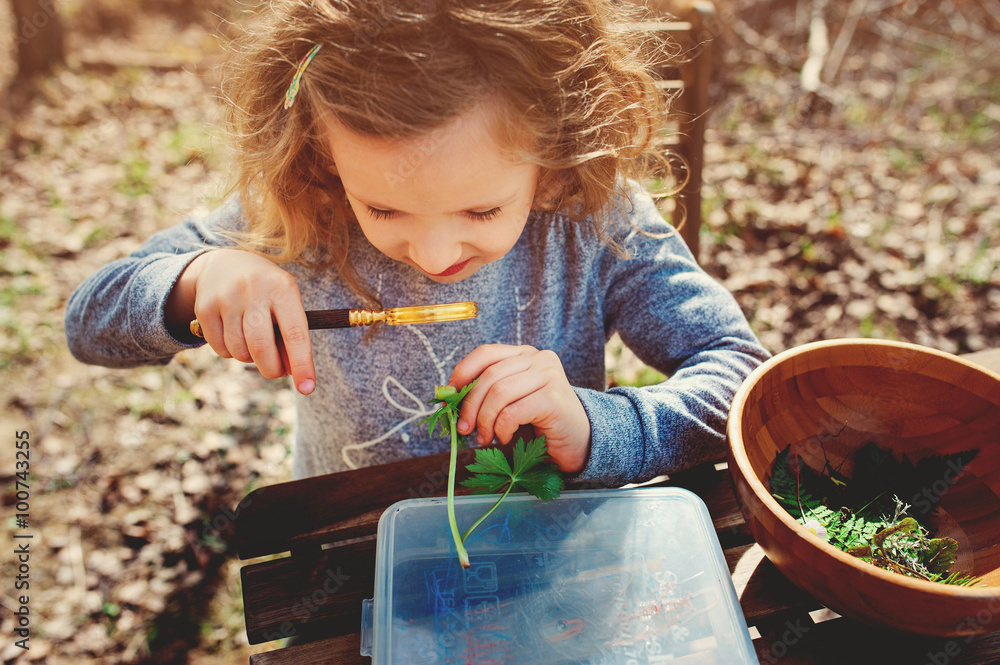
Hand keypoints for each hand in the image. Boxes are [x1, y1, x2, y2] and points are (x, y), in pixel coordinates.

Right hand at [165, 249, 315, 394]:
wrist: (224, 264)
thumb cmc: (267, 292)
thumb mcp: (286, 303)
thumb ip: (291, 336)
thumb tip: (294, 373)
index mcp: (282, 288)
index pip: (295, 334)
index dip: (302, 364)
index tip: (307, 388)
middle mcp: (254, 290)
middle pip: (261, 347)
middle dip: (272, 368)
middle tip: (276, 371)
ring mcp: (226, 298)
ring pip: (239, 351)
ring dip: (250, 359)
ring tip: (253, 343)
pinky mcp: (204, 309)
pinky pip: (221, 349)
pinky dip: (231, 352)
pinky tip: (235, 334)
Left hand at [449, 344, 590, 472]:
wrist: (579, 440)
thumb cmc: (539, 422)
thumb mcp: (509, 402)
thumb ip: (485, 394)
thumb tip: (448, 398)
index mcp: (524, 354)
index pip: (486, 353)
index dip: (463, 373)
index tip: (451, 398)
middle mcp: (539, 358)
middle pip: (489, 376)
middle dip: (470, 406)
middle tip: (465, 429)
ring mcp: (549, 376)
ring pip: (499, 394)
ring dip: (485, 421)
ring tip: (485, 437)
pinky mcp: (554, 398)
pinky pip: (513, 412)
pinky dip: (502, 429)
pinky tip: (506, 438)